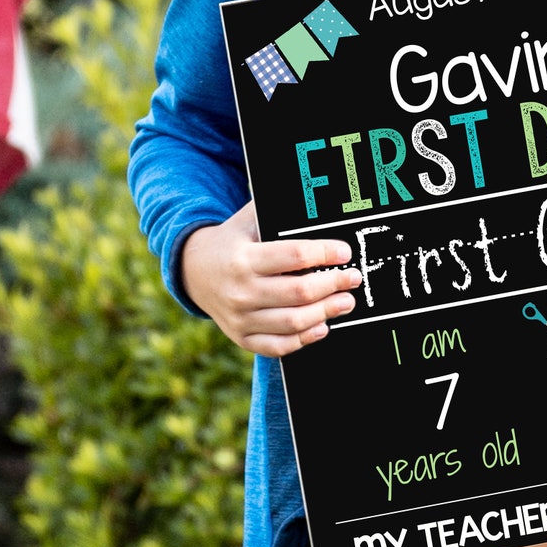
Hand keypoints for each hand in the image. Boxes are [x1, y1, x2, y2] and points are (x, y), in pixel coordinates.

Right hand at [181, 201, 362, 356]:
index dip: (325, 254)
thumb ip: (274, 213)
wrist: (192, 271)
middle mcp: (241, 290)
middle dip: (333, 284)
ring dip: (326, 312)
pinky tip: (322, 326)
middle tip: (353, 278)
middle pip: (299, 292)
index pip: (294, 256)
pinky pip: (279, 345)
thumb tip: (312, 200)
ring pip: (293, 322)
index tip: (344, 253)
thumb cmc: (232, 243)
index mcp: (243, 258)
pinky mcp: (242, 337)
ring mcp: (240, 317)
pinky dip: (304, 338)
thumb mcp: (246, 220)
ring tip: (346, 301)